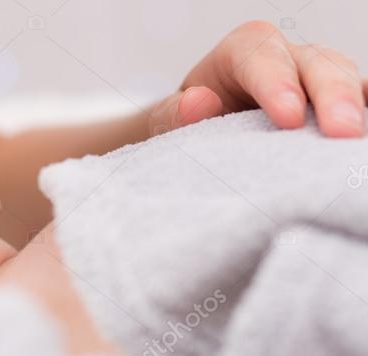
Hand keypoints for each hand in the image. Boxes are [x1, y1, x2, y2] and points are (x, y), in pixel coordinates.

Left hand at [150, 21, 366, 136]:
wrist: (198, 134)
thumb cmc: (186, 122)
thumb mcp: (168, 119)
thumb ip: (174, 112)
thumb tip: (199, 103)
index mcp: (243, 51)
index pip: (262, 56)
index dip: (277, 83)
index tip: (287, 118)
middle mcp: (286, 58)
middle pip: (317, 63)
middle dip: (332, 95)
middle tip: (342, 132)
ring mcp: (315, 80)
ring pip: (346, 79)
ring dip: (355, 108)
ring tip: (356, 143)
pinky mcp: (333, 105)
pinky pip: (358, 101)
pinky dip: (364, 113)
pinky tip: (363, 141)